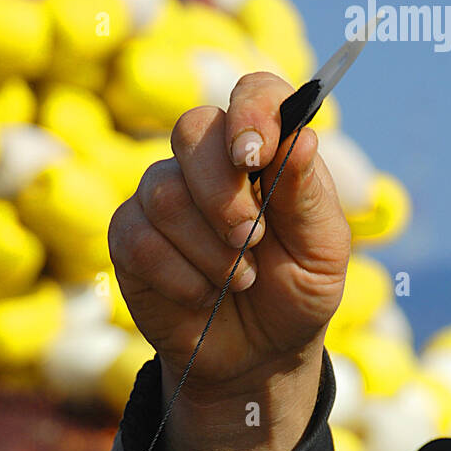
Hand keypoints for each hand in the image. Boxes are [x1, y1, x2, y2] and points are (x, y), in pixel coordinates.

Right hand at [108, 72, 351, 397]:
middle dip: (223, 191)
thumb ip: (308, 195)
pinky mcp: (128, 240)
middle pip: (192, 131)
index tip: (257, 155)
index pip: (252, 93)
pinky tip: (202, 296)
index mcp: (262, 150)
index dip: (251, 113)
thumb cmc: (295, 294)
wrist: (258, 357)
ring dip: (208, 249)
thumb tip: (303, 136)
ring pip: (165, 193)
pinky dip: (179, 276)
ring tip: (239, 279)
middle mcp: (206, 162)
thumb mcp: (322, 252)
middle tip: (250, 240)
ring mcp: (161, 197)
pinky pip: (139, 241)